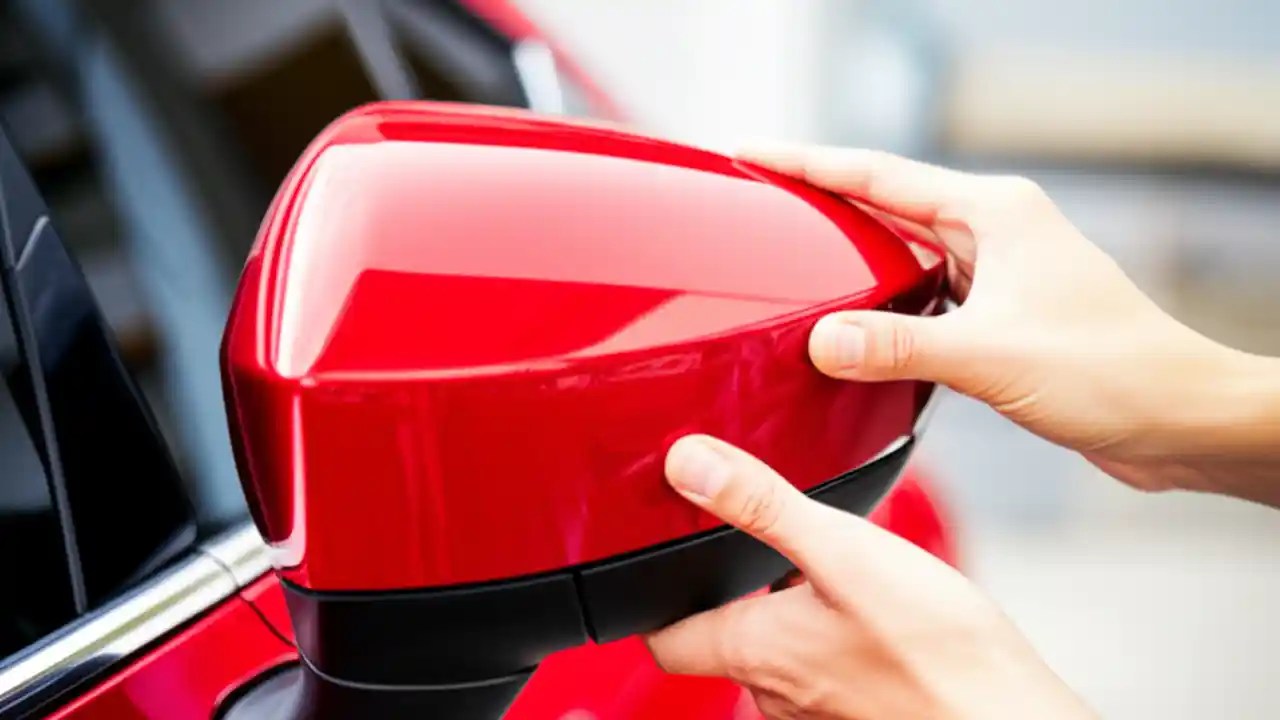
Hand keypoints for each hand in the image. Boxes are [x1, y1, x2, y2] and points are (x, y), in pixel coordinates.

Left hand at [645, 435, 1095, 719]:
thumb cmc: (940, 655)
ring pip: (776, 652)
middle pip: (721, 638)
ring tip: (816, 564)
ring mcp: (819, 709)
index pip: (665, 637)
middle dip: (731, 588)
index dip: (653, 598)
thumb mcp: (845, 553)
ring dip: (784, 608)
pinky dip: (829, 631)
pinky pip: (823, 666)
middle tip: (750, 542)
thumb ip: (763, 507)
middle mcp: (776, 691)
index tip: (656, 561)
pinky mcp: (861, 710)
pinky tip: (868, 607)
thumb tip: (688, 465)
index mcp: (754, 650)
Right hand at [742, 145, 1279, 504]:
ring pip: (906, 253)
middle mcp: (996, 232)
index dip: (806, 164)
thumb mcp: (991, 355)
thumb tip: (823, 341)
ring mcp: (1000, 273)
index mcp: (994, 214)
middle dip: (822, 203)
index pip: (876, 175)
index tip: (752, 156)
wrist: (1177, 417)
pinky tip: (858, 322)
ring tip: (796, 257)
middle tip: (760, 204)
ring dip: (854, 256)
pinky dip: (885, 303)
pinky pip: (925, 295)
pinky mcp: (1002, 315)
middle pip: (886, 205)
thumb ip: (900, 346)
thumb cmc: (1111, 371)